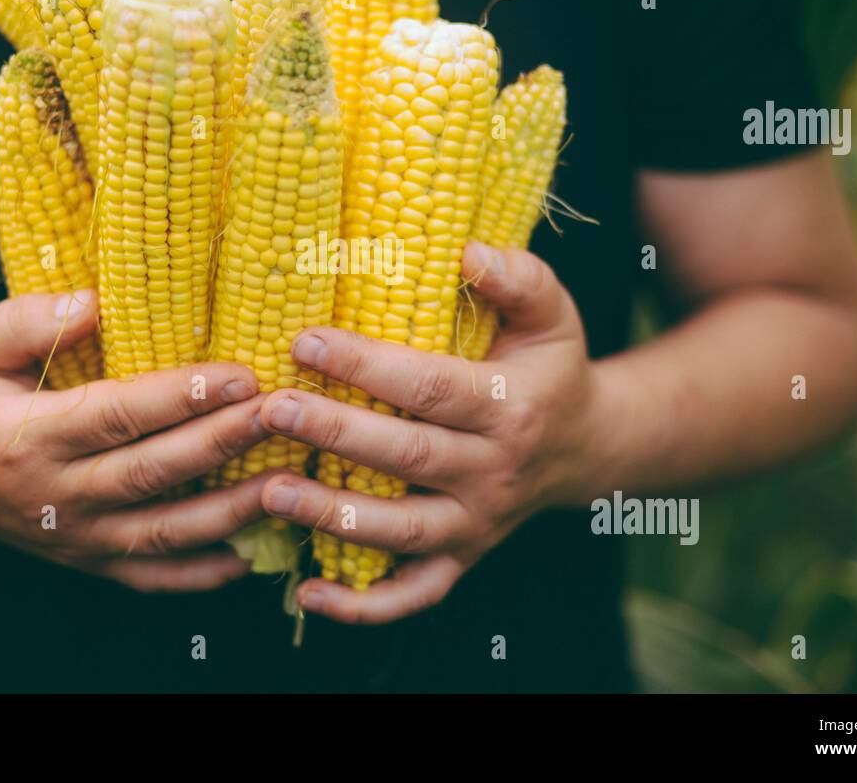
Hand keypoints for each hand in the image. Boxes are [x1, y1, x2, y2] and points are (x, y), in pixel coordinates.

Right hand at [0, 289, 271, 591]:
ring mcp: (77, 538)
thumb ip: (26, 321)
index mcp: (28, 437)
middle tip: (285, 413)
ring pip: (166, 531)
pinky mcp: (92, 563)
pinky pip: (155, 576)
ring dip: (234, 509)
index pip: (118, 414)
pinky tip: (256, 551)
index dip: (183, 396)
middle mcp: (56, 496)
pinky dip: (207, 572)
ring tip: (292, 481)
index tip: (242, 374)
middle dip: (225, 442)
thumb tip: (93, 303)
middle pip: (154, 471)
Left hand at [255, 243, 605, 622]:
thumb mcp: (551, 314)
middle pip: (407, 458)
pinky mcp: (462, 558)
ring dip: (332, 517)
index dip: (367, 366)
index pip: (432, 387)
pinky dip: (363, 606)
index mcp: (511, 407)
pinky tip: (308, 592)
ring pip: (401, 532)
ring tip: (270, 491)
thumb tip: (465, 250)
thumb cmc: (551, 368)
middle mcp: (494, 472)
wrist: (587, 447)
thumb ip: (518, 276)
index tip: (305, 340)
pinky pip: (414, 594)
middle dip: (336, 434)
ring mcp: (477, 523)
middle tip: (273, 409)